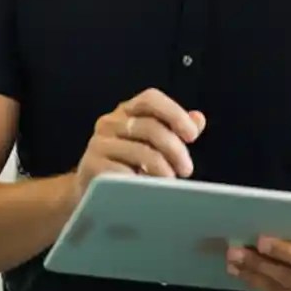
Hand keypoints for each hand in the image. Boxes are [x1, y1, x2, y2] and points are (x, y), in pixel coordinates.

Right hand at [73, 88, 205, 202]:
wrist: (92, 192)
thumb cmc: (128, 164)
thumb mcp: (153, 144)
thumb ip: (175, 130)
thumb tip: (198, 118)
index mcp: (126, 111)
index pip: (150, 99)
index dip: (175, 113)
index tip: (192, 136)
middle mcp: (109, 122)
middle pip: (150, 127)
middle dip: (175, 149)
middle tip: (186, 169)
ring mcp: (98, 144)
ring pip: (140, 151)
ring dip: (163, 168)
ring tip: (171, 182)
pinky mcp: (92, 167)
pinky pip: (124, 172)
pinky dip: (143, 182)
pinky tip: (149, 190)